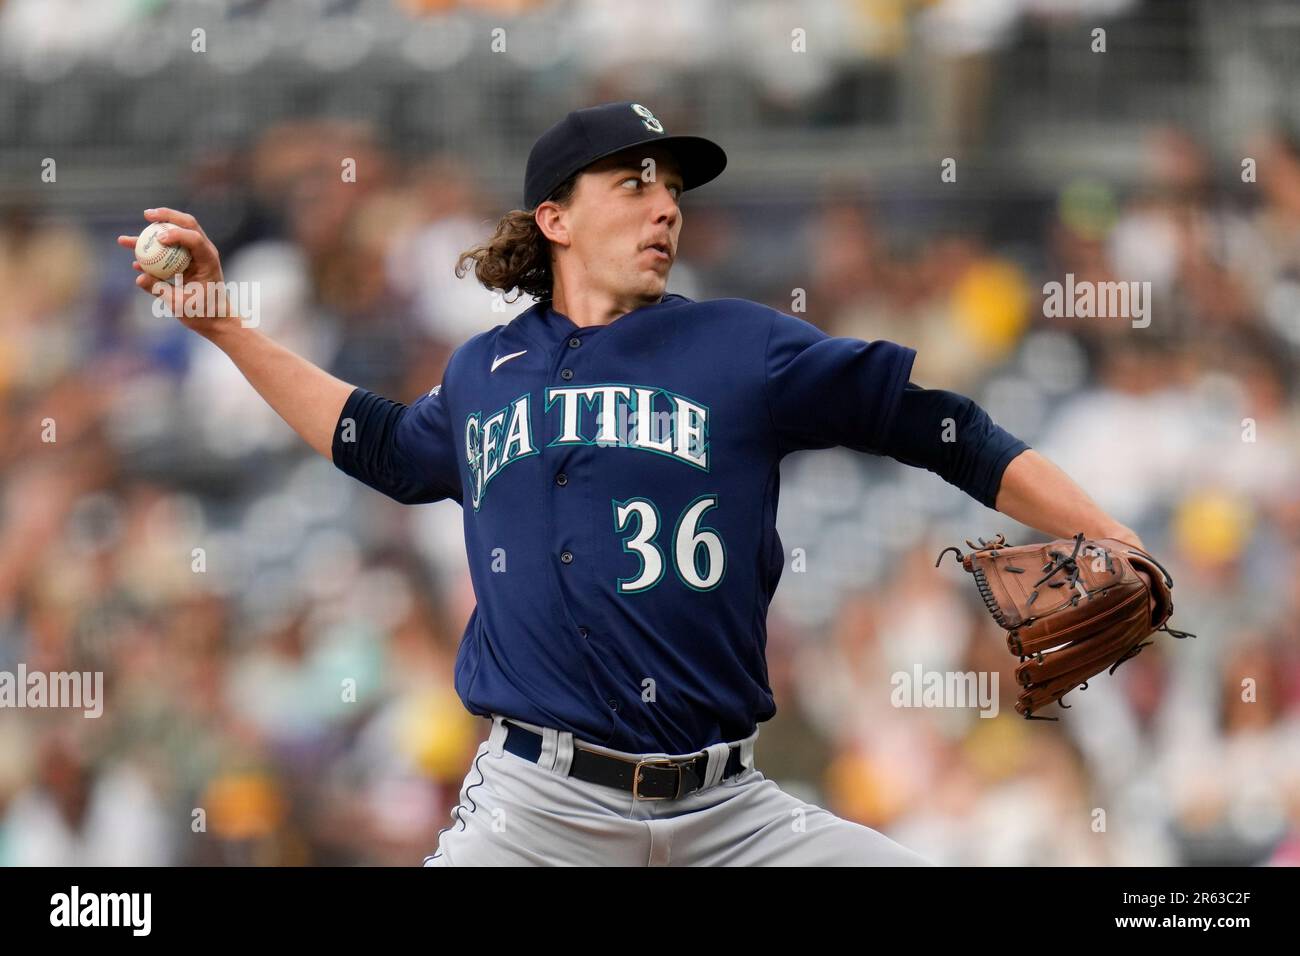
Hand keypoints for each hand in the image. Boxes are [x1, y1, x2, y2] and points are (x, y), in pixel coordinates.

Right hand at [117, 208, 230, 334]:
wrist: (214, 319)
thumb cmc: (203, 312)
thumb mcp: (181, 304)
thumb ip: (161, 289)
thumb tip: (138, 276)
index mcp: (208, 260)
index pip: (194, 239)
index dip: (176, 234)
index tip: (159, 237)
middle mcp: (203, 252)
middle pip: (186, 224)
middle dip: (166, 216)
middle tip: (147, 214)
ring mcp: (194, 255)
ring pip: (174, 235)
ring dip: (150, 235)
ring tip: (125, 240)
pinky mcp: (185, 261)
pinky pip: (167, 253)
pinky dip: (151, 254)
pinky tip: (134, 262)